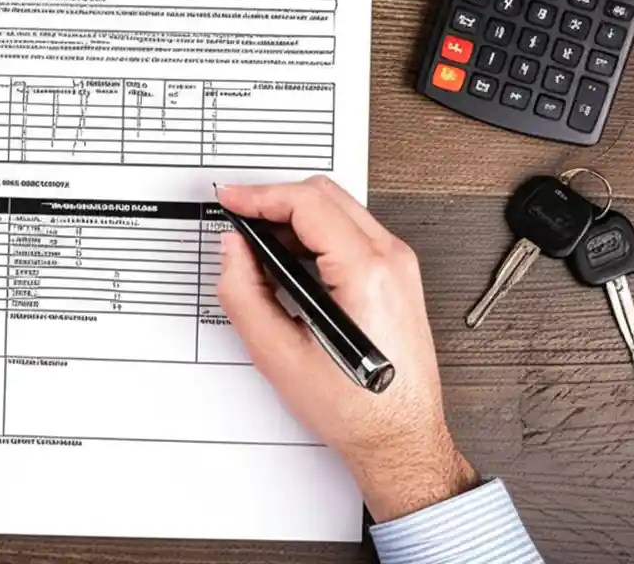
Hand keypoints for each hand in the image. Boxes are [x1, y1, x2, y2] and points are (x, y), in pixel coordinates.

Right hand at [215, 177, 477, 522]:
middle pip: (326, 195)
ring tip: (260, 245)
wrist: (399, 437)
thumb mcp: (278, 354)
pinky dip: (316, 235)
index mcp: (367, 273)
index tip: (233, 200)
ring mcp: (401, 267)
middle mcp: (392, 261)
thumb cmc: (355, 409)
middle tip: (241, 218)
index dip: (260, 195)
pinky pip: (353, 234)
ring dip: (295, 217)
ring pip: (340, 210)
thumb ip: (245, 293)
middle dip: (276, 200)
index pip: (307, 204)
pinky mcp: (398, 277)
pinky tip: (290, 260)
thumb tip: (233, 252)